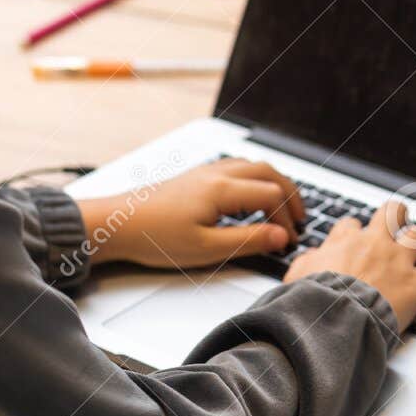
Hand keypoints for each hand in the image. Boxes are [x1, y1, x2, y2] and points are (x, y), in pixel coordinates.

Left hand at [79, 158, 304, 269]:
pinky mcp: (196, 176)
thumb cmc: (153, 237)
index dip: (286, 218)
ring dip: (275, 183)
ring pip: (254, 166)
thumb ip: (247, 241)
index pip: (271, 196)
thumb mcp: (205, 248)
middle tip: (300, 217)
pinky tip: (252, 195)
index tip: (288, 240)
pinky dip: (256, 179)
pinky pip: (237, 167)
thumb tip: (280, 237)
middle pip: (269, 173)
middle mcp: (217, 173)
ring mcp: (206, 172)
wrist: (115, 223)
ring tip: (283, 205)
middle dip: (290, 194)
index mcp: (222, 190)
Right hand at [284, 202, 415, 329]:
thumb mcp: (296, 277)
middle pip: (392, 212)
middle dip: (396, 219)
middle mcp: (374, 244)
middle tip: (396, 231)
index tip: (356, 244)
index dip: (355, 233)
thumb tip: (313, 256)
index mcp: (344, 242)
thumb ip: (307, 262)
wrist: (331, 323)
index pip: (352, 225)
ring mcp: (397, 262)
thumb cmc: (311, 303)